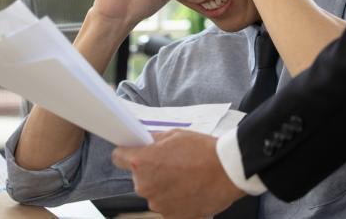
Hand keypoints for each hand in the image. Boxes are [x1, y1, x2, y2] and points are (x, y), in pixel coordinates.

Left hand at [112, 130, 244, 217]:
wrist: (228, 171)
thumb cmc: (204, 150)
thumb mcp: (175, 134)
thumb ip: (154, 140)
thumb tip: (144, 141)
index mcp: (142, 162)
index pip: (118, 157)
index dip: (126, 153)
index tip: (132, 152)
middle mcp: (145, 186)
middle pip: (139, 177)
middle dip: (151, 170)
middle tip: (172, 163)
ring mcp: (157, 203)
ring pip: (154, 192)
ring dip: (164, 186)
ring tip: (185, 177)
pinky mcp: (170, 216)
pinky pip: (167, 205)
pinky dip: (175, 198)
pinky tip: (190, 188)